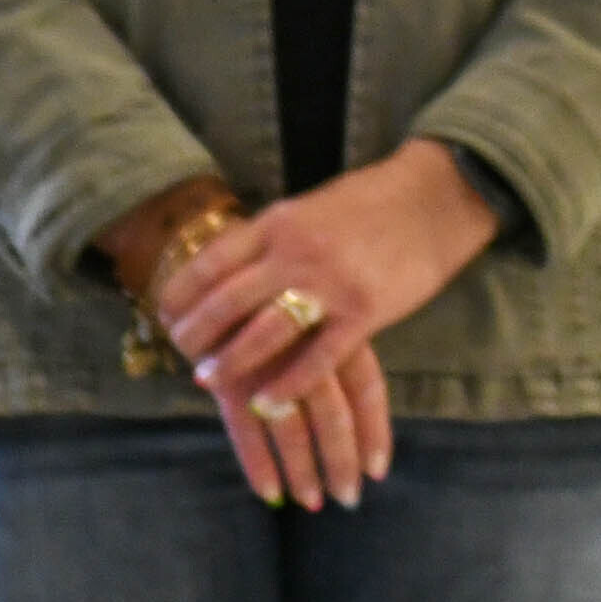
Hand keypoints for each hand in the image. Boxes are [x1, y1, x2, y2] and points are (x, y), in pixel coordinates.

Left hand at [161, 139, 503, 510]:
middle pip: (228, 300)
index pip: (212, 261)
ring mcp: (330, 284)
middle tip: (181, 354)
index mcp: (278, 222)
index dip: (182, 292)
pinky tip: (267, 404)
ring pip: (264, 332)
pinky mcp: (364, 313)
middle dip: (197, 332)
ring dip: (231, 362)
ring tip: (208, 382)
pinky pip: (317, 358)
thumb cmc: (371, 203)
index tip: (164, 314)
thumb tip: (234, 267)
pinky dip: (287, 386)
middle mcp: (295, 252)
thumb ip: (275, 239)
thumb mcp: (310, 208)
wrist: (436, 197)